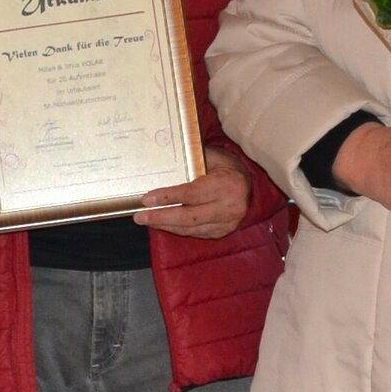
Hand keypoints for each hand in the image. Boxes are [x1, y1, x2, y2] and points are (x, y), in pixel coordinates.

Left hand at [133, 153, 251, 237]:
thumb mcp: (213, 157)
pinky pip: (195, 233)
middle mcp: (229, 208)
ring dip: (166, 225)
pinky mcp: (221, 232)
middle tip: (140, 216)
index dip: (168, 197)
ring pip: (190, 229)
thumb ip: (192, 161)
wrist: (250, 186)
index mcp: (227, 186)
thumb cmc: (227, 168)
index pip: (192, 194)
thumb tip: (162, 164)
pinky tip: (163, 224)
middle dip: (162, 217)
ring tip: (147, 220)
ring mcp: (226, 223)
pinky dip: (177, 229)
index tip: (147, 199)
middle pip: (189, 217)